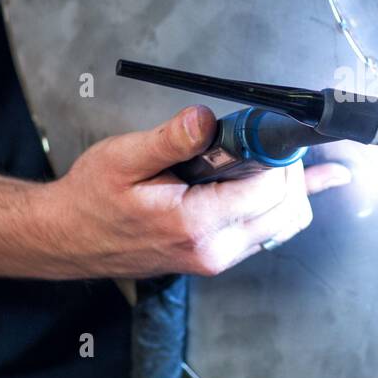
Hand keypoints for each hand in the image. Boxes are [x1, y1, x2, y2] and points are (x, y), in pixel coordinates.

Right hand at [43, 105, 350, 278]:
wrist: (68, 238)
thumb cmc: (91, 200)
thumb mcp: (122, 159)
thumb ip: (170, 140)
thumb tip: (205, 119)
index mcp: (195, 225)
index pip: (267, 189)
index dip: (277, 155)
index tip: (268, 129)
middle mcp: (214, 249)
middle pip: (287, 209)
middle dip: (293, 170)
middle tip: (277, 138)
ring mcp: (219, 257)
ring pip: (286, 224)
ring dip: (297, 189)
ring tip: (298, 156)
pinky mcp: (218, 257)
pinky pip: (270, 232)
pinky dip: (288, 204)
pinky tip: (309, 184)